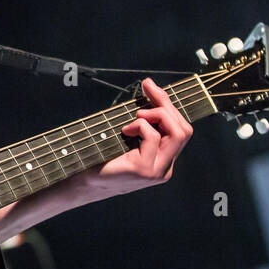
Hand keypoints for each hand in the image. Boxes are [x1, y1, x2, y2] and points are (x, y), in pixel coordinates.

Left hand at [71, 78, 193, 199]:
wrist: (83, 182)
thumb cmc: (101, 158)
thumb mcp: (127, 137)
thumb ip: (143, 123)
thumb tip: (151, 91)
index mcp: (163, 160)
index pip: (181, 130)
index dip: (169, 106)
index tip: (151, 87)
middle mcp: (165, 167)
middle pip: (184, 130)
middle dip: (167, 105)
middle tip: (147, 92)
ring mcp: (157, 170)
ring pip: (178, 133)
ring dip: (158, 115)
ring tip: (137, 115)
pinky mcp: (144, 169)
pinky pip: (154, 137)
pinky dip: (141, 125)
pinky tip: (125, 130)